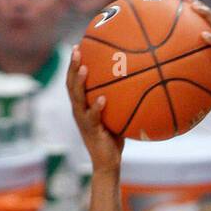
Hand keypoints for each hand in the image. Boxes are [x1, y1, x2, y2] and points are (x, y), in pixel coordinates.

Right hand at [66, 47, 123, 172]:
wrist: (108, 164)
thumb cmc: (113, 140)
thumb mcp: (116, 117)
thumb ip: (120, 102)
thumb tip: (139, 86)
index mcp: (82, 105)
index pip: (74, 81)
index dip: (74, 64)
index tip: (78, 45)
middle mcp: (79, 110)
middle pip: (71, 84)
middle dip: (73, 66)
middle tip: (77, 49)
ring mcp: (83, 121)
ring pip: (77, 98)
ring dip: (80, 82)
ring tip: (85, 69)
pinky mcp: (91, 132)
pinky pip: (92, 117)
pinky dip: (97, 107)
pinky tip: (102, 99)